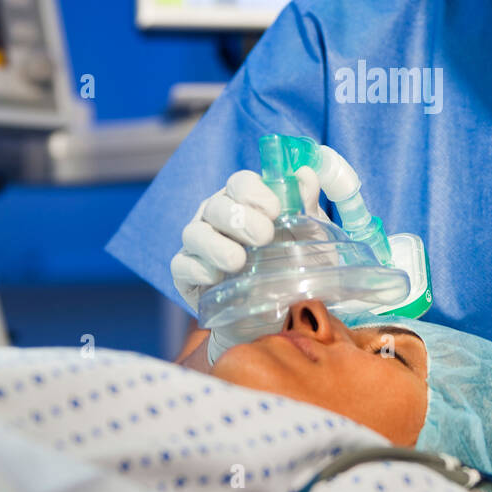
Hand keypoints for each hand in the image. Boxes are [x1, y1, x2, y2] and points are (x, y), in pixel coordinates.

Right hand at [170, 166, 325, 312]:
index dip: (254, 192)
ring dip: (215, 245)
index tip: (275, 210)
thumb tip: (305, 175)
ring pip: (194, 233)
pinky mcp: (187, 275)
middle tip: (264, 237)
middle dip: (239, 219)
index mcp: (246, 202)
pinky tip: (216, 278)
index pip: (240, 183)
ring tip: (237, 261)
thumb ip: (306, 207)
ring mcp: (200, 245)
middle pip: (217, 206)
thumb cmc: (294, 267)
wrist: (281, 316)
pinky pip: (181, 266)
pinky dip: (197, 269)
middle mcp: (218, 217)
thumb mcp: (310, 239)